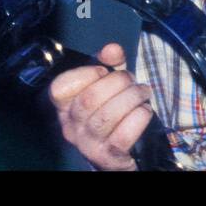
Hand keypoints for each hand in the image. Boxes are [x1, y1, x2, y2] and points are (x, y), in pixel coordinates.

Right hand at [49, 42, 154, 170]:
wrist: (122, 151)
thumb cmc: (113, 111)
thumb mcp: (110, 83)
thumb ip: (110, 63)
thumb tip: (112, 49)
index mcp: (65, 107)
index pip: (60, 87)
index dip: (85, 73)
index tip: (103, 71)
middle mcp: (71, 127)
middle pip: (89, 98)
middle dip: (118, 82)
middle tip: (132, 81)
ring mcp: (88, 144)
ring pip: (107, 115)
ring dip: (132, 97)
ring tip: (143, 93)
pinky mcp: (108, 157)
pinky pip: (123, 134)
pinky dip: (139, 117)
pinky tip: (145, 111)